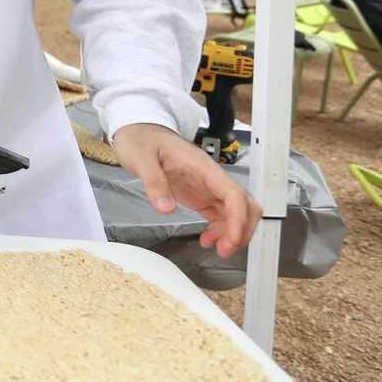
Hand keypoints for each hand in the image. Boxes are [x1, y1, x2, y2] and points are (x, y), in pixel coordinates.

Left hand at [111, 123, 260, 257]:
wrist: (137, 131)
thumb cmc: (141, 139)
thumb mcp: (141, 158)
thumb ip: (154, 182)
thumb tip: (166, 209)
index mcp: (202, 166)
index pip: (232, 193)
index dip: (237, 218)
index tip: (232, 239)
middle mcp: (210, 177)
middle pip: (243, 203)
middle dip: (242, 228)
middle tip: (225, 250)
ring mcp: (207, 186)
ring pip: (235, 211)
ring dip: (232, 231)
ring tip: (217, 249)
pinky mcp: (200, 195)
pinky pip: (219, 214)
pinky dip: (220, 229)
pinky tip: (207, 240)